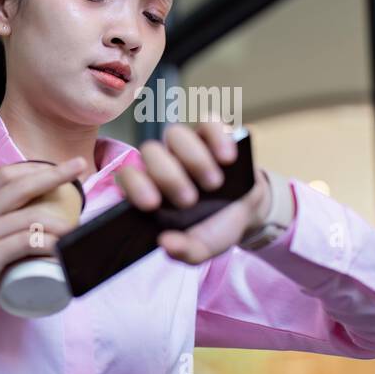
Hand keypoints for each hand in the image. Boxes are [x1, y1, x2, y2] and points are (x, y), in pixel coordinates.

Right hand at [0, 158, 86, 345]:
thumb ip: (2, 235)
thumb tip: (41, 229)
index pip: (4, 176)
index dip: (34, 167)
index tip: (62, 167)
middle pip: (18, 185)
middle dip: (53, 173)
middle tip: (80, 167)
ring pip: (27, 217)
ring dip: (59, 221)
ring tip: (77, 229)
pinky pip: (23, 243)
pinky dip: (48, 244)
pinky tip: (62, 249)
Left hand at [113, 120, 271, 265]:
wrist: (245, 212)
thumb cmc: (213, 228)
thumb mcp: (201, 247)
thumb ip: (184, 251)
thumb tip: (165, 244)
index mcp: (150, 189)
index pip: (129, 177)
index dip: (136, 186)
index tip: (152, 204)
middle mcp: (163, 162)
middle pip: (151, 152)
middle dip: (169, 177)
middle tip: (190, 201)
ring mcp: (187, 145)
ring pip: (176, 134)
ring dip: (194, 158)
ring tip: (214, 183)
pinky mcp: (213, 134)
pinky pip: (210, 123)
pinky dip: (218, 138)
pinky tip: (228, 158)